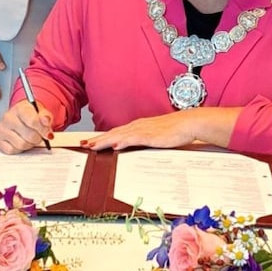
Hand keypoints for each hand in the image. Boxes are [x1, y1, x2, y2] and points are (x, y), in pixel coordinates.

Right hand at [0, 100, 53, 153]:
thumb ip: (46, 117)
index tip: (48, 134)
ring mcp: (2, 130)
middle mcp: (8, 118)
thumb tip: (46, 121)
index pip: (33, 121)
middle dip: (38, 138)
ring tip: (30, 138)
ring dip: (29, 144)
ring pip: (21, 145)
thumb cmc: (31, 115)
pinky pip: (12, 150)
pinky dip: (19, 149)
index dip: (43, 130)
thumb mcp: (41, 112)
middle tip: (39, 136)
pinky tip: (21, 141)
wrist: (20, 116)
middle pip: (29, 135)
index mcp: (19, 109)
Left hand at [82, 112, 199, 150]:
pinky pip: (133, 139)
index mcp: (138, 126)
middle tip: (83, 144)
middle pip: (113, 133)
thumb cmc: (175, 130)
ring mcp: (143, 130)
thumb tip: (133, 147)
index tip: (90, 142)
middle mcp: (137, 126)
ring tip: (92, 146)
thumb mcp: (156, 136)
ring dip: (104, 140)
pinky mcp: (150, 136)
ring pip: (119, 135)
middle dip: (97, 139)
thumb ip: (144, 140)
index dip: (101, 137)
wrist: (188, 123)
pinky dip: (122, 141)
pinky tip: (114, 145)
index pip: (116, 132)